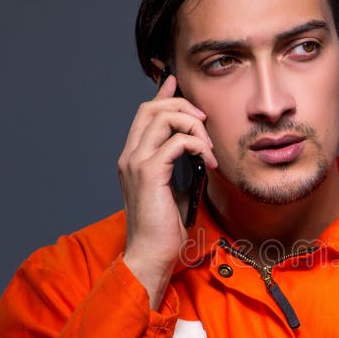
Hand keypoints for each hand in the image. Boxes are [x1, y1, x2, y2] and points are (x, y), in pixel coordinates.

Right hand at [118, 74, 216, 308]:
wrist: (152, 254)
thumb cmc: (165, 229)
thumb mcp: (176, 190)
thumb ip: (182, 168)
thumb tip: (200, 153)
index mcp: (133, 158)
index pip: (145, 115)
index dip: (162, 95)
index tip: (176, 83)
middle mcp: (129, 156)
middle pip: (151, 109)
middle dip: (183, 107)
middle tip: (205, 122)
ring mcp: (136, 163)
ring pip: (162, 119)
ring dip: (192, 125)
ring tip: (209, 146)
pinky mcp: (149, 173)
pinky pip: (176, 142)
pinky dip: (197, 145)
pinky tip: (209, 161)